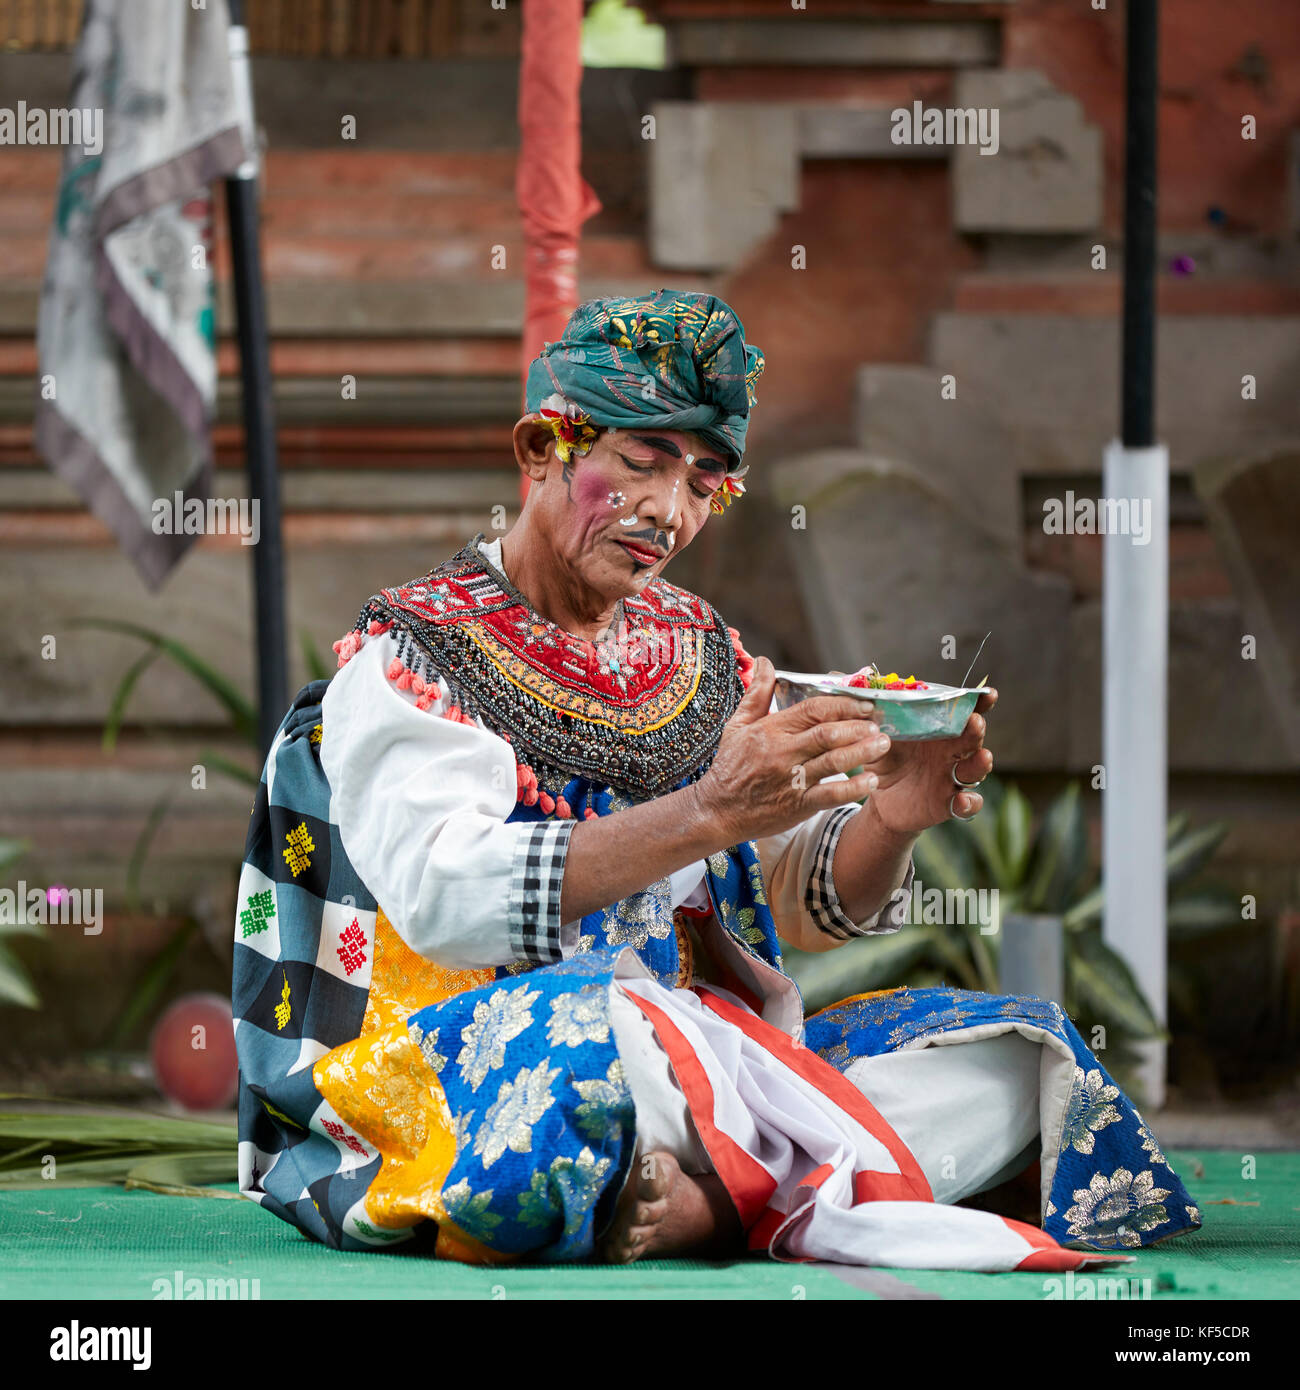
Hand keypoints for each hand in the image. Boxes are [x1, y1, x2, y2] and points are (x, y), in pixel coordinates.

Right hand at [694, 656, 885, 843]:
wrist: (716, 810)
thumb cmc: (729, 766)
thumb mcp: (737, 725)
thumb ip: (757, 693)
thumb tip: (765, 661)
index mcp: (771, 730)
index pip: (812, 709)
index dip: (841, 705)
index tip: (863, 704)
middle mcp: (782, 753)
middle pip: (827, 734)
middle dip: (857, 726)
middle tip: (879, 724)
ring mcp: (790, 780)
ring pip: (833, 762)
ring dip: (862, 752)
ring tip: (882, 745)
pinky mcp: (797, 805)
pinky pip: (829, 795)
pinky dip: (853, 789)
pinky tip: (871, 782)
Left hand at [857, 688, 998, 838]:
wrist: (877, 797)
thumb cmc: (883, 760)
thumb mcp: (875, 741)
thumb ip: (876, 725)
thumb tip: (868, 703)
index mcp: (939, 731)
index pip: (963, 713)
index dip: (978, 703)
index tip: (988, 694)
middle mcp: (951, 752)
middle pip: (972, 738)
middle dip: (976, 729)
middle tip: (974, 721)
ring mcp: (952, 777)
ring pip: (976, 769)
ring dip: (981, 763)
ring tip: (983, 756)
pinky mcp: (949, 802)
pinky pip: (968, 803)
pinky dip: (969, 802)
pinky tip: (962, 800)